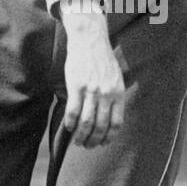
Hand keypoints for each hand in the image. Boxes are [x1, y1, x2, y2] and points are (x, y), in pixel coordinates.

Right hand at [61, 0, 124, 147]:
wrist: (89, 39)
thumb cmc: (102, 59)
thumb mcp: (116, 77)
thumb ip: (115, 96)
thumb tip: (111, 115)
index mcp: (118, 93)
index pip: (116, 123)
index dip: (109, 137)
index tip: (103, 143)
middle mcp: (106, 94)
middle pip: (101, 126)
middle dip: (94, 141)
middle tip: (87, 146)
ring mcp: (91, 91)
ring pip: (87, 123)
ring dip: (81, 136)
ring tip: (78, 142)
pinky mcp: (76, 86)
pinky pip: (73, 112)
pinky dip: (70, 124)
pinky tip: (68, 128)